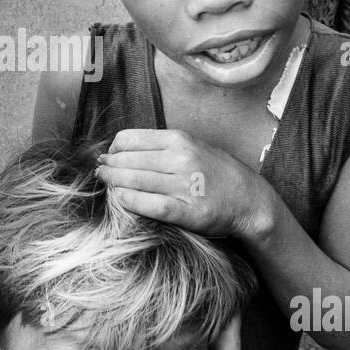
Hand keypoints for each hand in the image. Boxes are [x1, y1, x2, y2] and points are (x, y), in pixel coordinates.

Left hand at [95, 129, 276, 240]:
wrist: (250, 200)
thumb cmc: (218, 173)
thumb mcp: (194, 147)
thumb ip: (163, 147)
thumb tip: (122, 149)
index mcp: (180, 140)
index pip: (132, 139)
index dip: (114, 148)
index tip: (109, 155)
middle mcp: (181, 159)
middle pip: (129, 160)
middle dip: (109, 166)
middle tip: (99, 171)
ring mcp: (184, 185)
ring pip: (135, 181)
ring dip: (113, 182)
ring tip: (104, 183)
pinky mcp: (187, 210)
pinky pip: (150, 204)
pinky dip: (130, 201)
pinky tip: (119, 200)